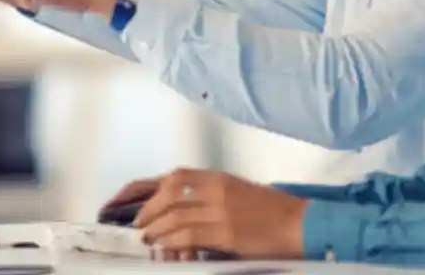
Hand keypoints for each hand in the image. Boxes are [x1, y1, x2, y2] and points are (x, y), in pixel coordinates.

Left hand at [126, 168, 307, 260]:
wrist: (302, 224)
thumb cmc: (273, 213)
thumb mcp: (237, 194)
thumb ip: (208, 196)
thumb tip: (175, 211)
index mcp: (219, 177)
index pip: (171, 177)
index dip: (142, 188)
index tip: (123, 199)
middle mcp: (217, 189)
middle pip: (167, 193)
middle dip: (146, 211)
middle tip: (138, 225)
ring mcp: (222, 210)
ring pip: (174, 215)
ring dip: (156, 229)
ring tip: (149, 240)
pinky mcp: (228, 232)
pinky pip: (189, 234)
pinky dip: (172, 242)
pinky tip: (166, 248)